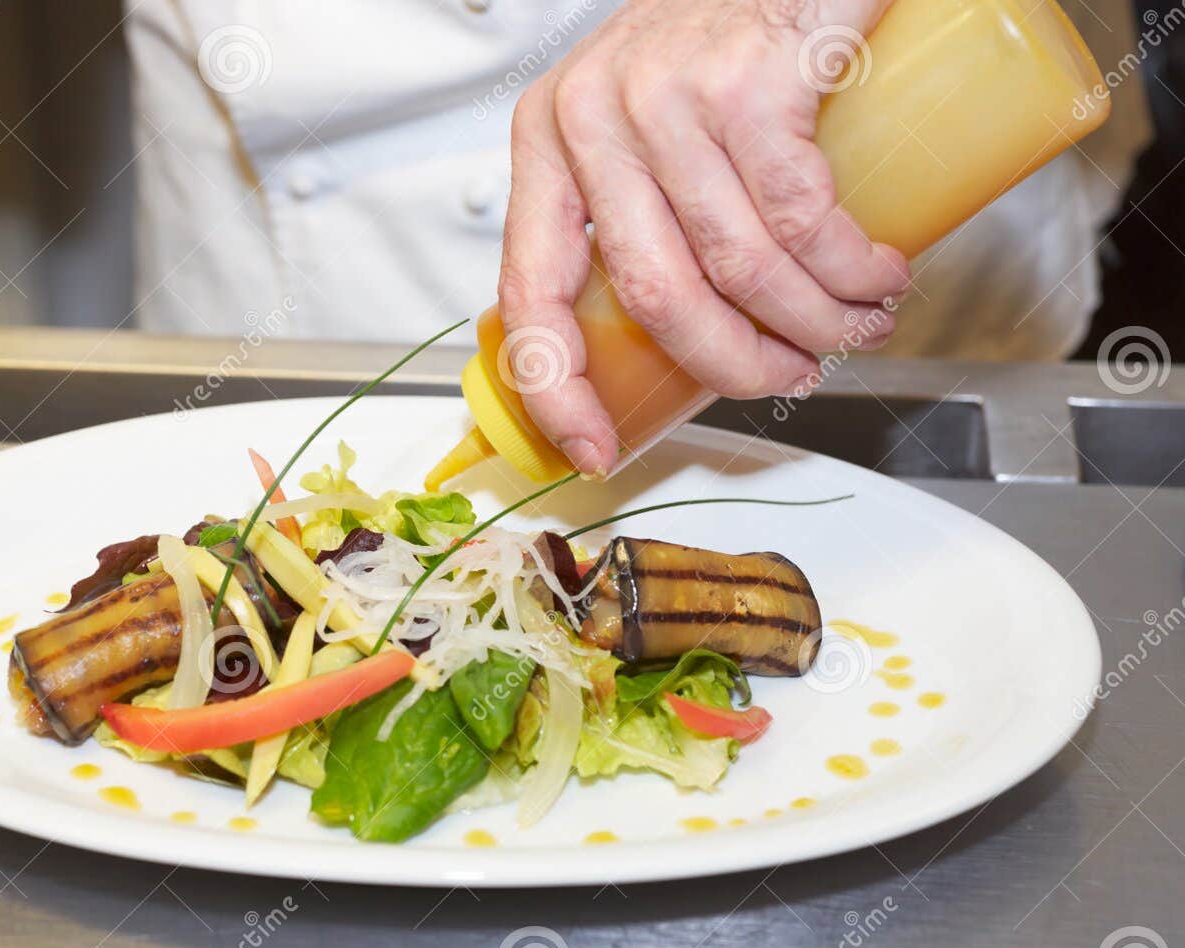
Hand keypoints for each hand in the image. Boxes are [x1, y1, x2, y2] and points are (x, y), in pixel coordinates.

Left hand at [500, 0, 909, 474]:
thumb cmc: (729, 30)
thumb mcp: (644, 120)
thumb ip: (636, 210)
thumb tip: (674, 339)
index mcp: (547, 140)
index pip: (527, 289)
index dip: (559, 388)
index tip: (598, 448)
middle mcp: (589, 116)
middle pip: (653, 297)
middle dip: (734, 364)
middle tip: (790, 375)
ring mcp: (663, 95)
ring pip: (736, 268)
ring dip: (813, 324)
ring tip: (856, 324)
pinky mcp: (746, 81)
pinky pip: (802, 221)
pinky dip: (851, 270)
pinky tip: (877, 276)